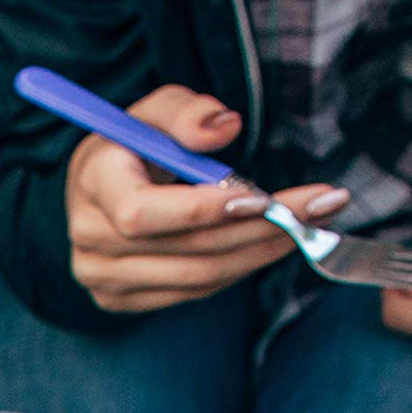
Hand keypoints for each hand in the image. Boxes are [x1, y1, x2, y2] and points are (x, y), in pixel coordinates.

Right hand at [64, 84, 348, 313]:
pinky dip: (239, 267)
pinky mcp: (120, 301)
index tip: (266, 197)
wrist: (97, 193)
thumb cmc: (132, 145)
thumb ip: (187, 112)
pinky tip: (268, 243)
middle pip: (189, 249)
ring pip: (200, 277)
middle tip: (322, 206)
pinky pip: (195, 293)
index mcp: (93, 184)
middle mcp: (90, 240)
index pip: (144, 214)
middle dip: (262, 228)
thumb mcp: (155, 111)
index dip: (205, 210)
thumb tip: (226, 128)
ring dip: (261, 252)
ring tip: (307, 225)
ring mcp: (103, 278)